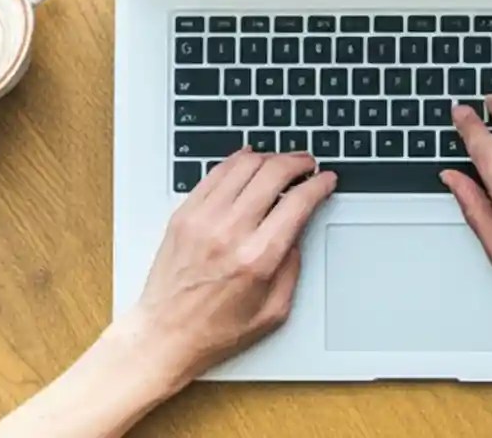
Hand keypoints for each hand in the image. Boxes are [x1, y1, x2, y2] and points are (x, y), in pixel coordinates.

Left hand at [122, 148, 335, 389]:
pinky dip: (236, 160)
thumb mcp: (273, 310)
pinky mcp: (183, 215)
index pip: (297, 203)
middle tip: (308, 164)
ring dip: (269, 157)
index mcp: (257, 259)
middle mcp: (230, 233)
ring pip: (243, 165)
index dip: (319, 184)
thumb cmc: (216, 330)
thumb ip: (292, 267)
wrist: (165, 334)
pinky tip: (248, 160)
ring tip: (281, 161)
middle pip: (273, 173)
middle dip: (298, 162)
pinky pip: (214, 173)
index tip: (326, 180)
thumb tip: (298, 231)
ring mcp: (203, 220)